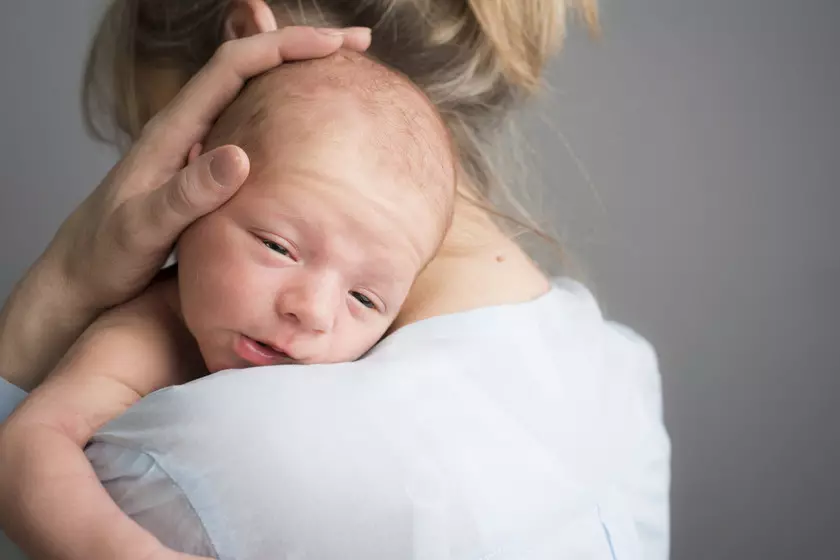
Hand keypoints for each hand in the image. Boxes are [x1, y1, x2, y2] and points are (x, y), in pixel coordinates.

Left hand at [0, 26, 369, 389]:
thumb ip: (188, 193)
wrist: (82, 276)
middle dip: (304, 48)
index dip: (285, 47)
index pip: (234, 66)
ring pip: (253, 93)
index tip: (334, 46)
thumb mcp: (144, 227)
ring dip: (298, 76)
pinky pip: (252, 125)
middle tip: (358, 46)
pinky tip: (310, 130)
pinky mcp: (204, 170)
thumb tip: (242, 154)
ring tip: (344, 75)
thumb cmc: (105, 254)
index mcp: (174, 128)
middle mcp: (187, 127)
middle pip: (249, 66)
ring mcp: (196, 146)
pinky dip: (287, 113)